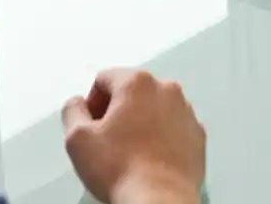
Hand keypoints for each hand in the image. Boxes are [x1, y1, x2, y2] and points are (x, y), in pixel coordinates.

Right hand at [62, 69, 205, 203]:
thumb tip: (77, 104)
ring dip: (139, 123)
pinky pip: (172, 127)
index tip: (90, 123)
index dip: (91, 102)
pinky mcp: (197, 133)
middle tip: (106, 139)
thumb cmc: (122, 169)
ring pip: (154, 108)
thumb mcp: (77, 137)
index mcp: (138, 83)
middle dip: (116, 111)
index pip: (105, 78)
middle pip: (132, 91)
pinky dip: (160, 137)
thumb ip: (72, 110)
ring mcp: (186, 111)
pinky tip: (148, 158)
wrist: (159, 198)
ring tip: (127, 151)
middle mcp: (167, 90)